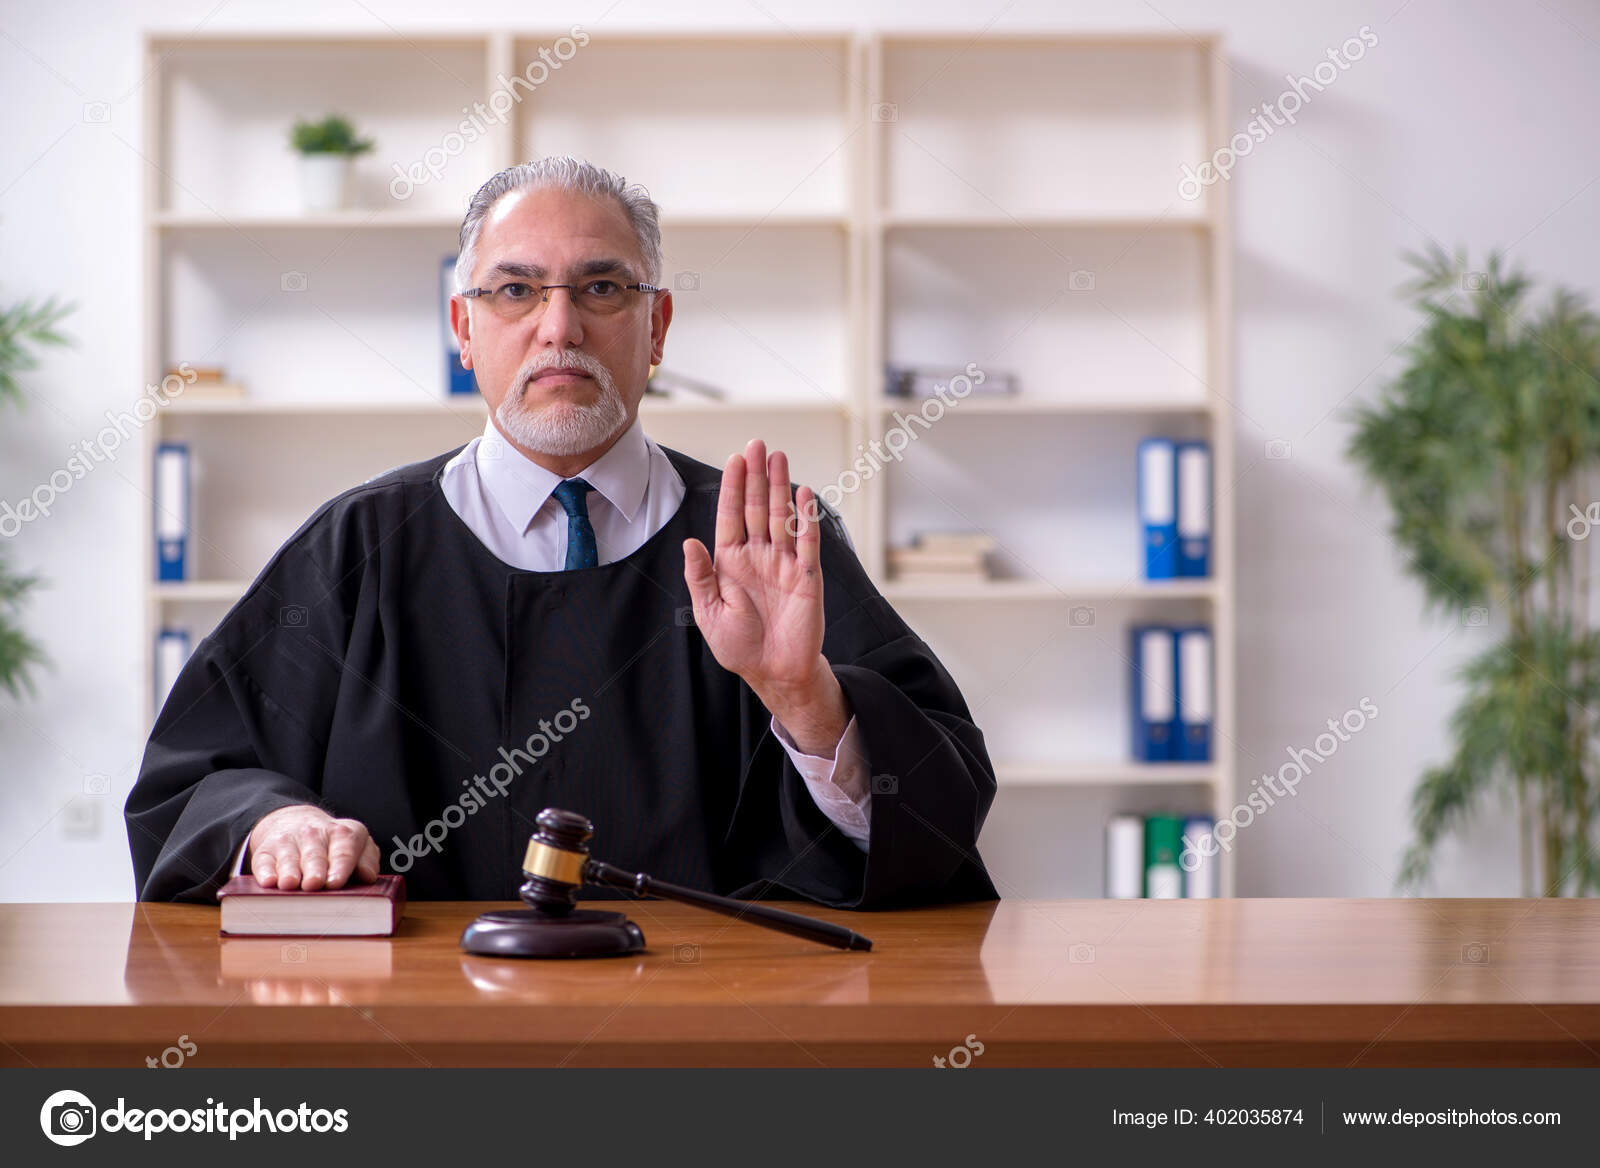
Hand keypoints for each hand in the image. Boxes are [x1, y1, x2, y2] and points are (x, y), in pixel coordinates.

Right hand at [247, 804, 378, 890]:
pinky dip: (265, 872)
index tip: (336, 882)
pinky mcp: (266, 850)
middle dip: (315, 869)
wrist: (296, 822)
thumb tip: (368, 876)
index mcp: (342, 833)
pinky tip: (268, 882)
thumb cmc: (334, 846)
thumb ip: (366, 860)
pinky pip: (264, 861)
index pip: (344, 849)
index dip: (340, 866)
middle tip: (314, 884)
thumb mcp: (357, 846)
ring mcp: (288, 841)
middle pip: (315, 854)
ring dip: (289, 871)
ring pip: (289, 857)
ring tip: (290, 884)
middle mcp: (314, 834)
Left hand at [683, 439, 826, 695]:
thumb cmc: (738, 645)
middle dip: (757, 476)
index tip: (735, 460)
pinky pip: (807, 541)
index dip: (733, 488)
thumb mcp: (709, 613)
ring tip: (779, 457)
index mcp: (731, 562)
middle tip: (757, 444)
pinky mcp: (807, 575)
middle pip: (758, 508)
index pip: (731, 516)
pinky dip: (807, 518)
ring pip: (782, 517)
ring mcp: (783, 563)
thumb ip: (700, 577)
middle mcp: (758, 555)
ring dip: (781, 487)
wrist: (774, 671)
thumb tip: (689, 542)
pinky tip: (804, 494)